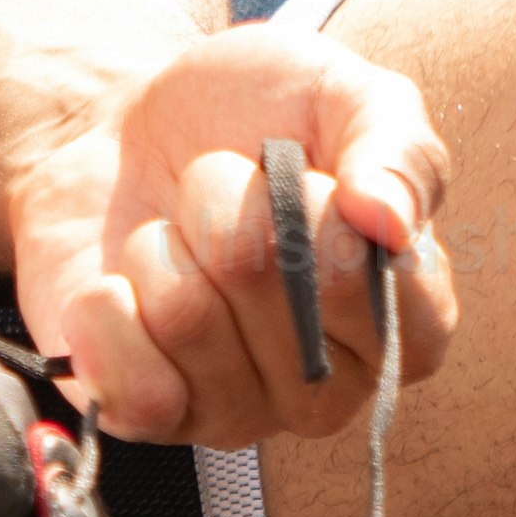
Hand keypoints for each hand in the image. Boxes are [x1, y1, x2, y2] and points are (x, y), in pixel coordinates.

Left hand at [0, 26, 455, 452]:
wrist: (126, 129)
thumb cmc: (255, 119)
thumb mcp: (346, 94)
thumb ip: (397, 147)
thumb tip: (388, 221)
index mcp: (408, 322)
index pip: (379, 285)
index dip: (323, 208)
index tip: (305, 169)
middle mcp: (334, 388)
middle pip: (271, 281)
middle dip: (228, 201)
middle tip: (223, 191)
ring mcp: (242, 415)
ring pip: (186, 316)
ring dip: (164, 244)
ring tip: (176, 237)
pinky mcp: (152, 422)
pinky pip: (130, 380)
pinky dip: (107, 305)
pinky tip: (126, 286)